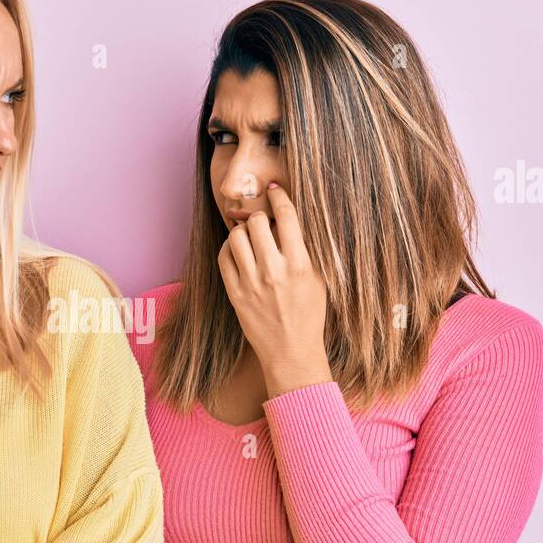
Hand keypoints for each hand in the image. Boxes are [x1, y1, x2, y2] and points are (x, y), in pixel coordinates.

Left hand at [216, 182, 332, 396]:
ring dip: (243, 231)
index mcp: (300, 265)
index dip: (279, 197)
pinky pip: (223, 257)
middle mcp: (274, 271)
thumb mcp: (319, 279)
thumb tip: (292, 218)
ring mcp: (251, 283)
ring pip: (237, 237)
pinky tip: (237, 250)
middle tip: (263, 221)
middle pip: (258, 222)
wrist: (292, 351)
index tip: (274, 190)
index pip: (287, 217)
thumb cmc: (309, 314)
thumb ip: (307, 249)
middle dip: (260, 217)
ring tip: (250, 236)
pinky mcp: (235, 294)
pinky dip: (228, 248)